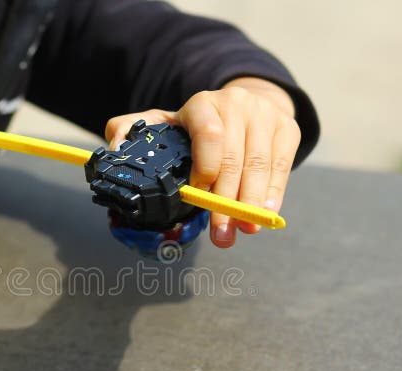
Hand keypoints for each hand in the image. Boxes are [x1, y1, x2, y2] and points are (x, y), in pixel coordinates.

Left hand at [105, 77, 299, 247]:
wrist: (246, 106)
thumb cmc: (196, 127)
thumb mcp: (164, 123)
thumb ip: (132, 131)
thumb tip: (113, 148)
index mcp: (202, 104)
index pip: (208, 133)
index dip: (205, 167)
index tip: (199, 194)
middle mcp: (236, 105)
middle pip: (234, 158)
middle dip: (227, 201)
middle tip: (221, 235)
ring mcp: (265, 116)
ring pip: (259, 165)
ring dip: (250, 205)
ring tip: (243, 232)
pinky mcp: (288, 129)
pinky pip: (282, 166)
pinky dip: (273, 194)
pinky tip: (264, 216)